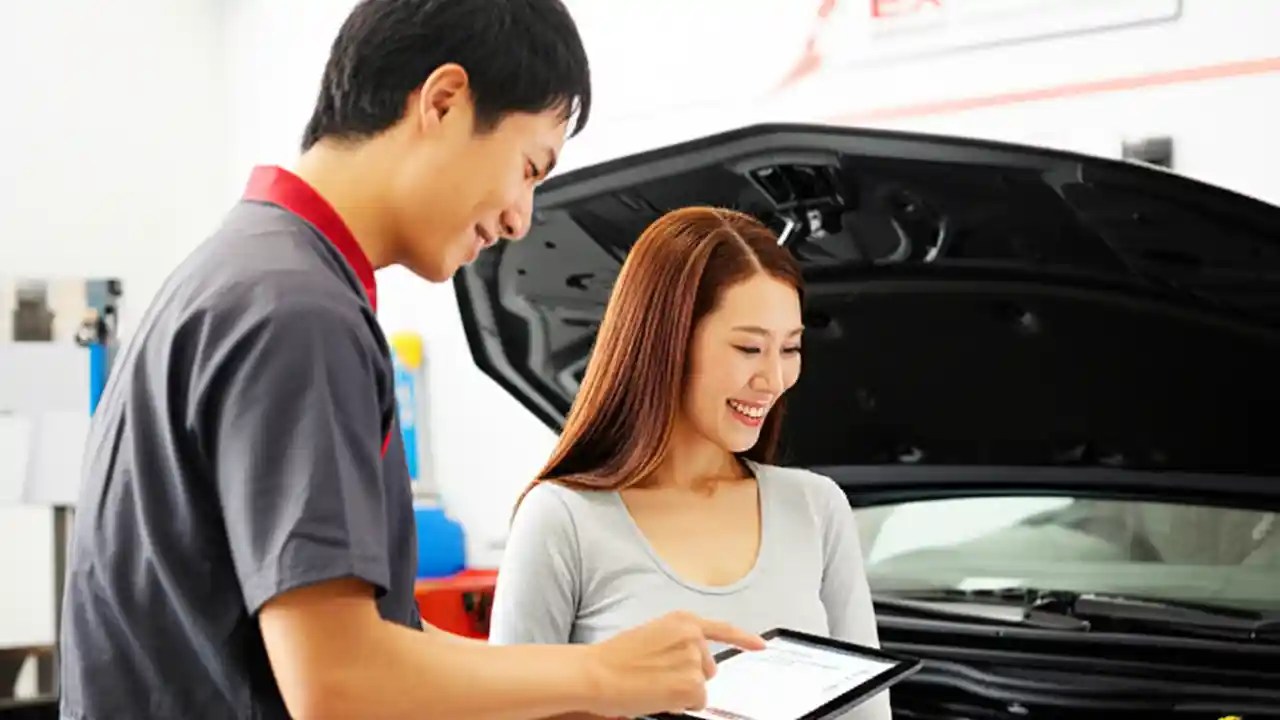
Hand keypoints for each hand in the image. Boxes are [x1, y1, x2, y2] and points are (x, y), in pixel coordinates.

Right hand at [580, 611, 765, 717]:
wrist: (596, 673)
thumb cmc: (615, 659)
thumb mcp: (652, 637)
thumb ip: (678, 644)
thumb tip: (695, 665)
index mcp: (682, 620)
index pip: (722, 629)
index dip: (744, 639)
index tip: (761, 646)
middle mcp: (693, 636)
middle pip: (708, 668)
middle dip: (690, 676)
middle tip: (657, 676)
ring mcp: (694, 660)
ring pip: (700, 687)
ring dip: (681, 691)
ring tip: (652, 684)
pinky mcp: (692, 683)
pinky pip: (696, 702)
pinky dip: (679, 704)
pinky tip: (657, 694)